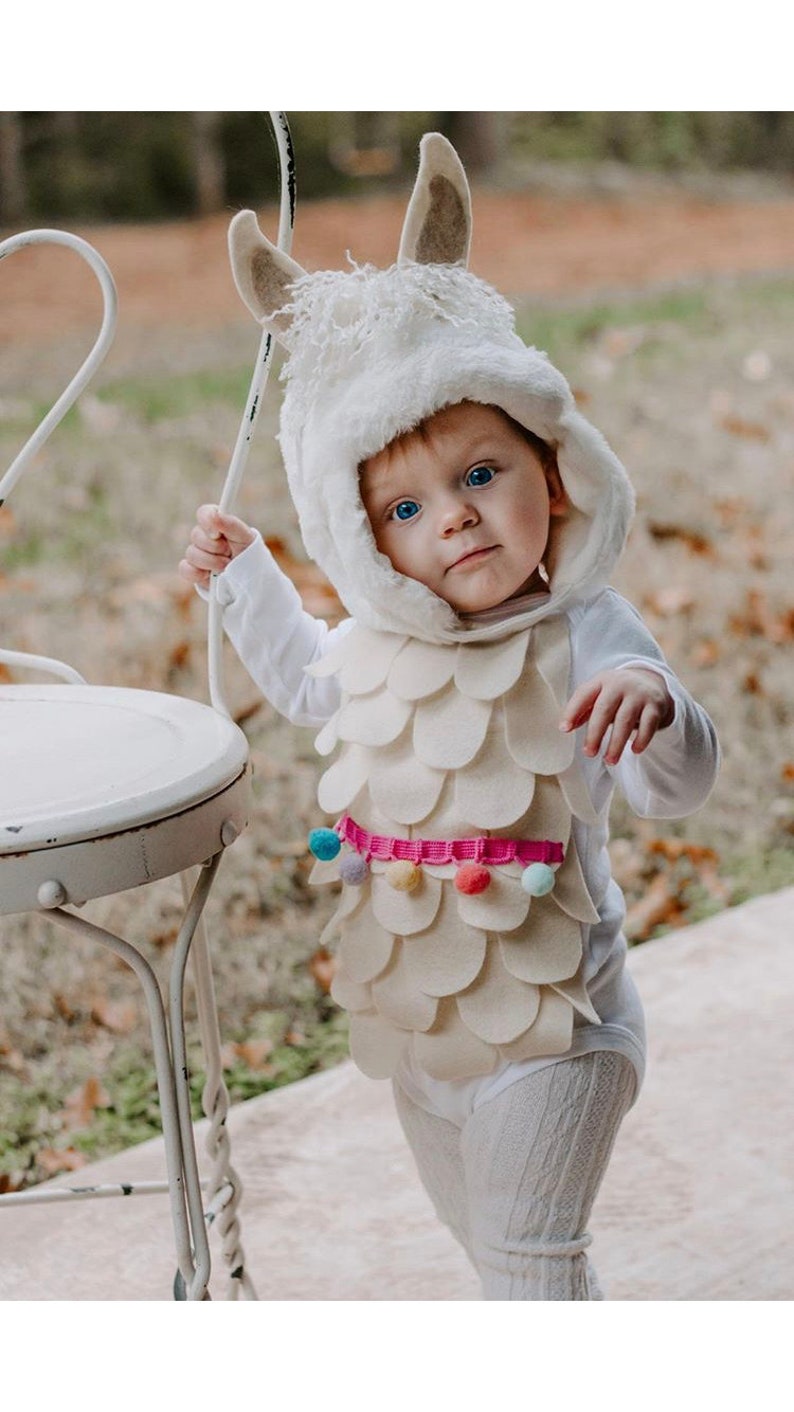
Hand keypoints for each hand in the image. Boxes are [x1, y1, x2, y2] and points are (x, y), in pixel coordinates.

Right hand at [179, 505, 255, 589]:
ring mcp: (197, 554)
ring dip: (212, 562)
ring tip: (226, 566)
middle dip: (215, 547)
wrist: (249, 579)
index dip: (207, 521)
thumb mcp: (245, 537)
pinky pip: (185, 569)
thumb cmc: (248, 554)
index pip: (204, 513)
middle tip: (229, 552)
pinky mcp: (193, 571)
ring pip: (191, 553)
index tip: (217, 534)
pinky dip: (198, 573)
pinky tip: (210, 576)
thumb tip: (214, 515)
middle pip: (195, 535)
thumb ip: (230, 524)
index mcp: (217, 523)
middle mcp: (204, 536)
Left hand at [559, 667, 674, 765]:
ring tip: (609, 761)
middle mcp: (620, 684)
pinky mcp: (655, 705)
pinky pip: (649, 725)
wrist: (651, 682)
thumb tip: (566, 728)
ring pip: (626, 720)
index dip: (572, 711)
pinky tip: (634, 751)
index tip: (564, 729)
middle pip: (604, 709)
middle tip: (589, 753)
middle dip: (595, 734)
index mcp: (601, 681)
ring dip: (616, 743)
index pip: (584, 694)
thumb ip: (583, 710)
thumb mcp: (599, 695)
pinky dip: (642, 739)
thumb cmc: (617, 694)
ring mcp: (639, 694)